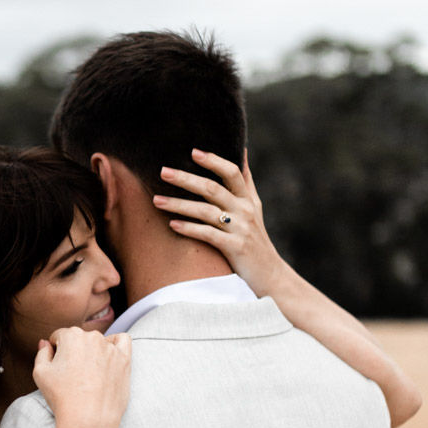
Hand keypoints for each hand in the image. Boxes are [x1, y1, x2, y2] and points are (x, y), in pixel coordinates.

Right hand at [32, 327, 131, 427]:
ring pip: (98, 342)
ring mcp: (110, 347)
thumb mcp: (40, 373)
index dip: (55, 353)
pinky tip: (108, 356)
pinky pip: (122, 341)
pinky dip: (115, 344)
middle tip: (72, 375)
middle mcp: (92, 337)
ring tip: (89, 374)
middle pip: (78, 339)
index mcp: (71, 336)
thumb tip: (46, 343)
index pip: (59, 337)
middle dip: (73, 352)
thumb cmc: (62, 397)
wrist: (88, 419)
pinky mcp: (124, 359)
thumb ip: (42, 353)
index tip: (57, 369)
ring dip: (92, 352)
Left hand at [152, 149, 288, 297]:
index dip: (213, 161)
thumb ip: (245, 181)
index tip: (193, 152)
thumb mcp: (254, 208)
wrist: (271, 276)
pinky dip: (189, 228)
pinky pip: (208, 235)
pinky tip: (172, 224)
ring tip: (156, 201)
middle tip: (163, 171)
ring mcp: (240, 229)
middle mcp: (245, 211)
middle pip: (212, 189)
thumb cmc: (256, 240)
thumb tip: (240, 150)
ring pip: (206, 211)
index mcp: (247, 199)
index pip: (232, 172)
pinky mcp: (235, 248)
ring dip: (179, 204)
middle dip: (186, 179)